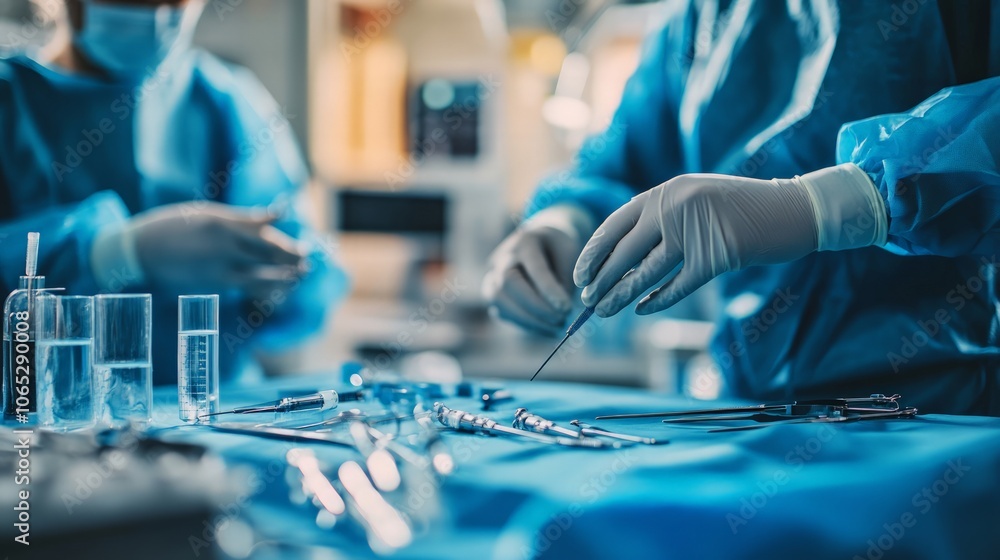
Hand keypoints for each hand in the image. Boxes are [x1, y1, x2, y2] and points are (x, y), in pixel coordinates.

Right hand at [129, 202, 306, 294]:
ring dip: (284, 278)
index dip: (287, 241)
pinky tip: (277, 289)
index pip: (266, 234)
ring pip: (261, 276)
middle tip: (309, 260)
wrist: (140, 251)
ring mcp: (219, 268)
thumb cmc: (174, 225)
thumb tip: (274, 217)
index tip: (304, 244)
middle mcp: (225, 246)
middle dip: (291, 258)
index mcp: (224, 224)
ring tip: (301, 276)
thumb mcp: (207, 213)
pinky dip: (265, 289)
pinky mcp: (213, 284)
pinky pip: (246, 288)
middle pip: (267, 255)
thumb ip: (242, 218)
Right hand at [482, 206, 593, 334]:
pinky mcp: (492, 292)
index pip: (534, 267)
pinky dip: (523, 324)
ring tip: (555, 328)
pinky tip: (545, 328)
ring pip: (498, 298)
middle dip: (536, 307)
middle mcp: (503, 256)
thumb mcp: (569, 255)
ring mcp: (493, 273)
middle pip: (508, 282)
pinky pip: (501, 311)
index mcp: (526, 241)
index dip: (548, 290)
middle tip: (560, 320)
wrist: (541, 243)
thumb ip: (564, 280)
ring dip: (528, 319)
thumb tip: (561, 311)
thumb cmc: (558, 250)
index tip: (566, 308)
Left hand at [574, 165, 884, 316]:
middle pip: (625, 252)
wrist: (793, 209)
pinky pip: (677, 286)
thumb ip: (662, 216)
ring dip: (620, 295)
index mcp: (666, 192)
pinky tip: (641, 311)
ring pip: (645, 273)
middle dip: (602, 279)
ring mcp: (695, 232)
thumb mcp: (695, 198)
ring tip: (604, 312)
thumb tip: (621, 254)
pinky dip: (657, 301)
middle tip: (587, 301)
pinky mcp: (716, 257)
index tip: (579, 274)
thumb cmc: (742, 208)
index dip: (593, 251)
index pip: (615, 224)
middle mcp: (675, 208)